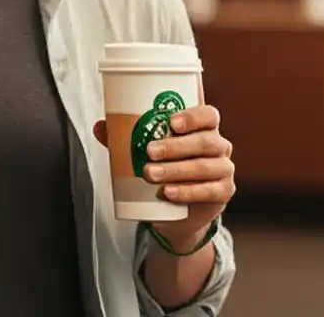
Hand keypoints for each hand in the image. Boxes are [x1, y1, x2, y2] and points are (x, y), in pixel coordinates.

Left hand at [93, 104, 234, 251]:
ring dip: (176, 170)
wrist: (176, 209)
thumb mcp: (143, 151)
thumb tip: (100, 126)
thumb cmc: (164, 167)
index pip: (208, 115)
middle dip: (175, 146)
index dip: (193, 116)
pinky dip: (187, 191)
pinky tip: (169, 192)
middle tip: (149, 152)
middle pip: (205, 141)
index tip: (171, 122)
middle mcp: (218, 145)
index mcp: (203, 128)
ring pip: (205, 166)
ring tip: (151, 174)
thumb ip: (123, 137)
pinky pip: (210, 190)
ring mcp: (224, 169)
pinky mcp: (223, 192)